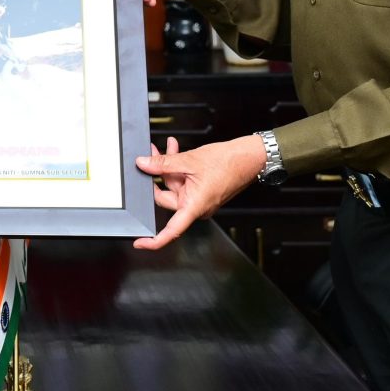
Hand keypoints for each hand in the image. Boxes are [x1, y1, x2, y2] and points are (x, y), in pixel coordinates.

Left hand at [132, 135, 265, 249]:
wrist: (249, 157)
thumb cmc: (229, 163)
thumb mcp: (189, 160)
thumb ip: (163, 163)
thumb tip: (144, 164)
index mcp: (195, 206)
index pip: (171, 231)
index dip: (154, 240)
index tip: (140, 242)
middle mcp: (197, 207)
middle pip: (167, 197)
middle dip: (157, 176)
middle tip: (150, 157)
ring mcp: (199, 199)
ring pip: (174, 185)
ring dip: (167, 167)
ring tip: (165, 149)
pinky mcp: (202, 190)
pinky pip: (184, 181)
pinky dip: (178, 168)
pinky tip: (174, 151)